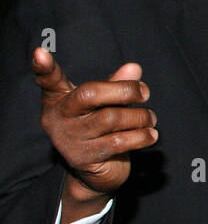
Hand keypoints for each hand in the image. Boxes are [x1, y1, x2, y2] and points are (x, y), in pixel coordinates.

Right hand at [33, 48, 156, 223]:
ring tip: (150, 118)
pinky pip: (118, 142)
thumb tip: (134, 67)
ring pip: (110, 118)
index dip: (43, 67)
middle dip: (125, 90)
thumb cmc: (101, 128)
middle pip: (90, 94)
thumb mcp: (106, 104)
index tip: (40, 52)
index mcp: (59, 99)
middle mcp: (57, 117)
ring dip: (139, 116)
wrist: (97, 171)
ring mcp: (68, 139)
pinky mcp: (83, 158)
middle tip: (145, 93)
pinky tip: (151, 135)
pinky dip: (141, 136)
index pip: (48, 80)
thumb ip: (117, 85)